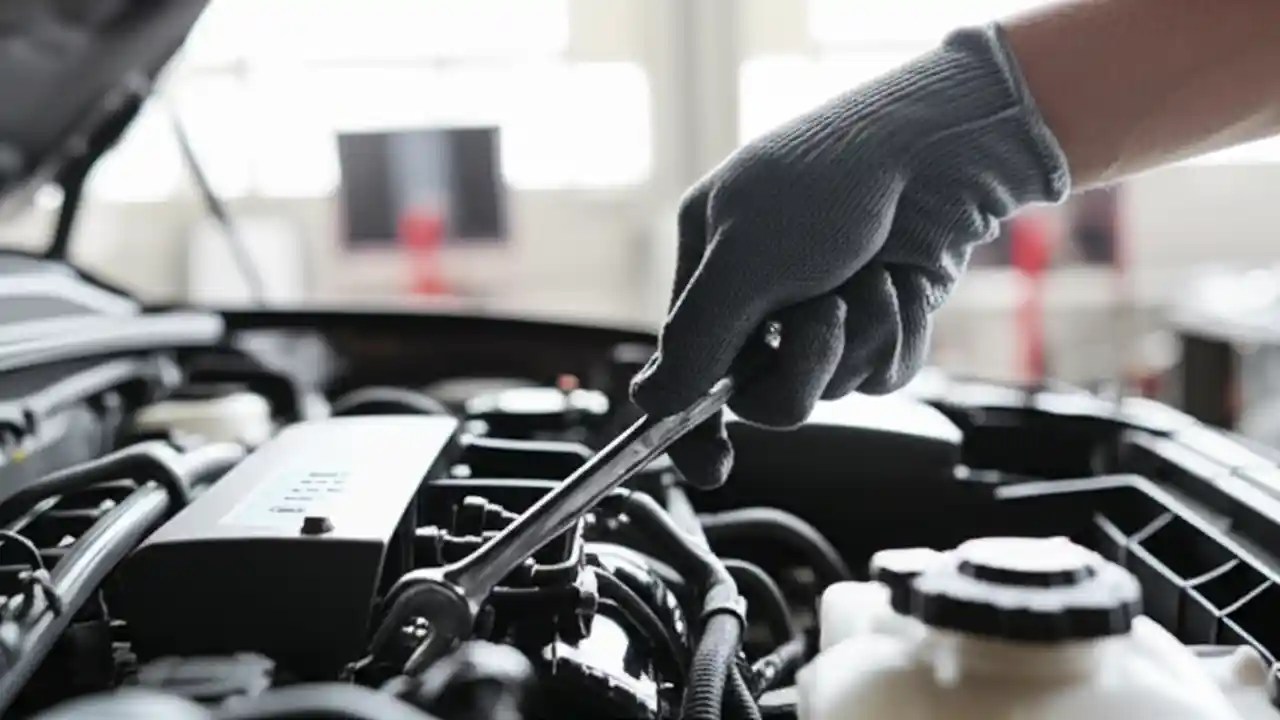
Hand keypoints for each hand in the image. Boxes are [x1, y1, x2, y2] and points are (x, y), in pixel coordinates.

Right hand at [632, 25, 1069, 487]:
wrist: (939, 150)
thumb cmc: (829, 181)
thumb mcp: (744, 261)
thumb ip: (694, 340)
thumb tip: (649, 401)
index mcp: (710, 272)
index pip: (684, 369)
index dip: (690, 426)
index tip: (712, 468)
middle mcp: (762, 299)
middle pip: (765, 395)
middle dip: (805, 363)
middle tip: (826, 314)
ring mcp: (823, 314)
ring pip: (832, 389)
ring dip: (860, 338)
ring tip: (873, 276)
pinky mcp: (878, 324)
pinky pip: (881, 375)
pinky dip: (897, 334)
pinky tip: (904, 283)